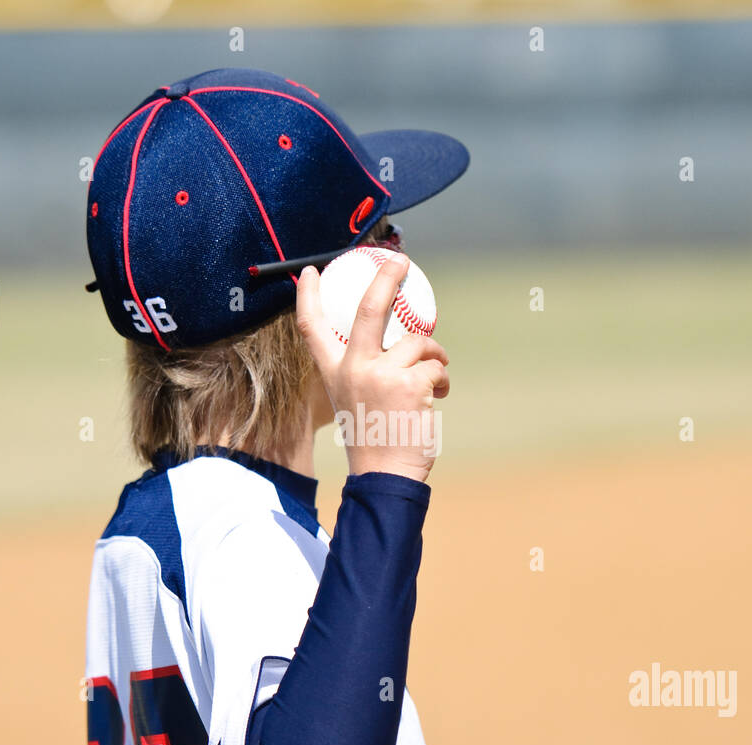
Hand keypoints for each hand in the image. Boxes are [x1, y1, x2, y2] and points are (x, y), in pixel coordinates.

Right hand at [295, 253, 449, 482]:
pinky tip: (437, 397)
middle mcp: (353, 368)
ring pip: (417, 341)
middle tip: (401, 261)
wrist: (384, 476)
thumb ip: (366, 370)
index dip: (309, 297)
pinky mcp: (410, 383)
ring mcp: (381, 374)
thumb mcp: (355, 400)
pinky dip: (442, 378)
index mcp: (334, 372)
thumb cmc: (374, 439)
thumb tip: (403, 336)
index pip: (312, 328)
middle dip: (386, 278)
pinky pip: (435, 365)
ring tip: (434, 378)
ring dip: (434, 356)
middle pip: (369, 309)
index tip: (311, 272)